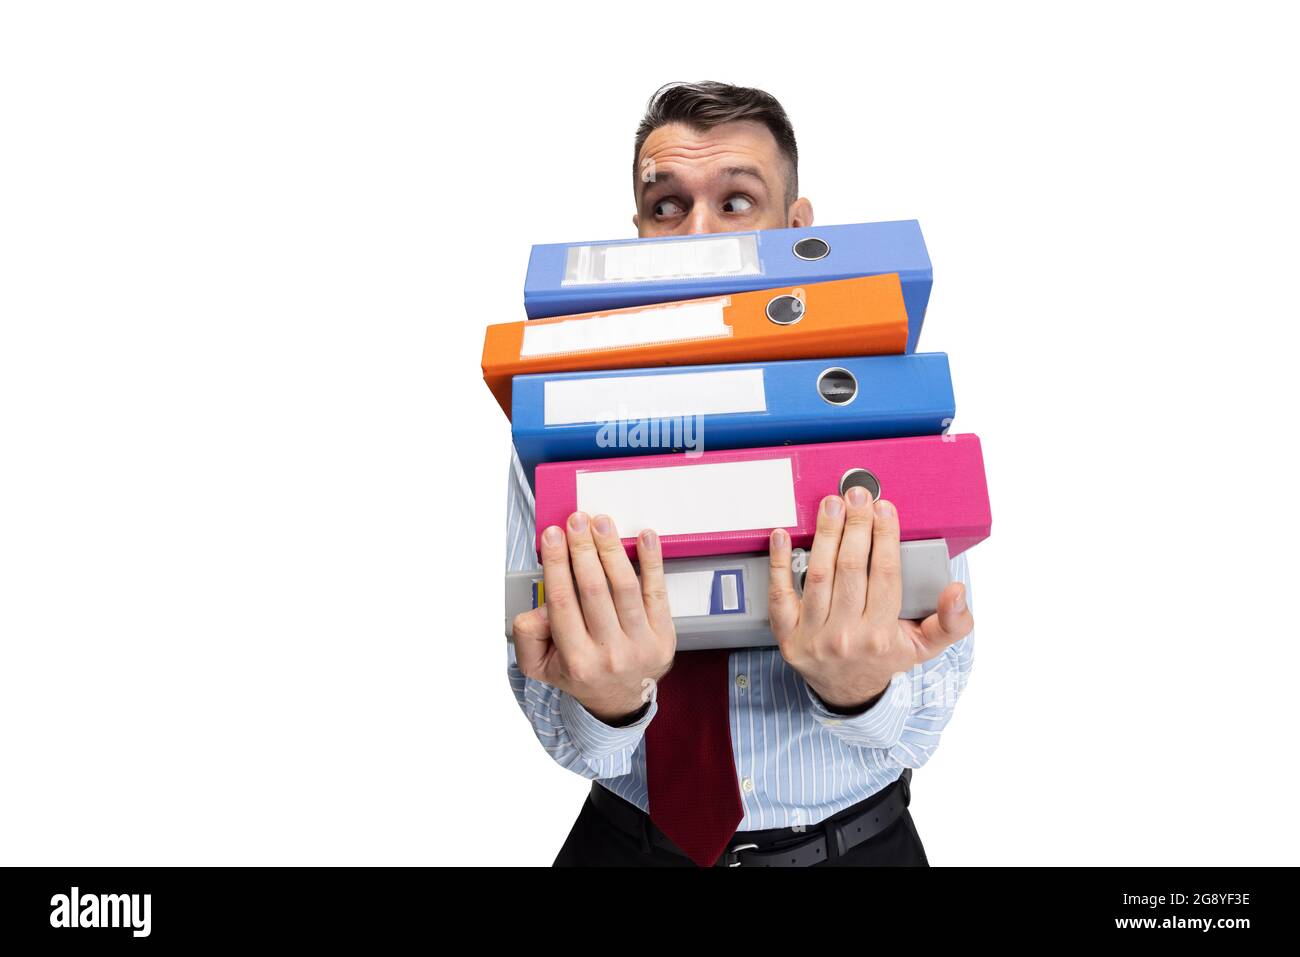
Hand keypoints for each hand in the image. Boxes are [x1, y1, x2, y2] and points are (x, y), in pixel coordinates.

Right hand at [512, 512, 675, 723]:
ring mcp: (640, 645)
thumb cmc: (580, 673)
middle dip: (583, 549)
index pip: (562, 602)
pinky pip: (658, 593)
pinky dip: (652, 562)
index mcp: (576, 660)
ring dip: (612, 549)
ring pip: (624, 587)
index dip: (557, 564)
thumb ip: (527, 636)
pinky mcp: (664, 636)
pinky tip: (646, 537)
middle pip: (593, 590)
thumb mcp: (540, 665)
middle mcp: (609, 654)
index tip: (553, 535)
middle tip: (577, 520)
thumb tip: (540, 604)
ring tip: (602, 523)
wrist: (619, 701)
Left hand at [767, 487, 973, 712]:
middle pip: (851, 568)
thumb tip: (957, 590)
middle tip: (856, 496)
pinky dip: (778, 562)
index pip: (886, 574)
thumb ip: (952, 621)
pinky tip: (782, 536)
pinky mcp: (787, 635)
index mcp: (882, 636)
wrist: (848, 694)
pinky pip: (779, 594)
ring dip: (824, 534)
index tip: (884, 508)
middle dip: (855, 526)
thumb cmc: (886, 659)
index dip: (885, 536)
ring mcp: (813, 636)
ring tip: (830, 505)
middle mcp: (846, 637)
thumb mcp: (927, 647)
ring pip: (818, 574)